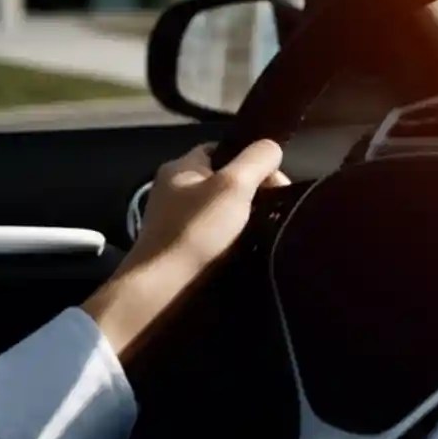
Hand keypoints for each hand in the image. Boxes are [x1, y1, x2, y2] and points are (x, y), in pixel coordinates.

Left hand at [83, 140, 286, 359]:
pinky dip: (231, 242)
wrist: (162, 289)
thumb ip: (256, 160)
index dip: (250, 160)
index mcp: (180, 167)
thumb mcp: (233, 185)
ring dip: (243, 220)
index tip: (275, 183)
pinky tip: (248, 251)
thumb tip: (272, 149)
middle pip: (222, 181)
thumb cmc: (196, 230)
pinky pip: (213, 237)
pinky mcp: (178, 251)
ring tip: (266, 233)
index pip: (221, 150)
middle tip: (274, 210)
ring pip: (219, 211)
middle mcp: (172, 191)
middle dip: (250, 193)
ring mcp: (173, 222)